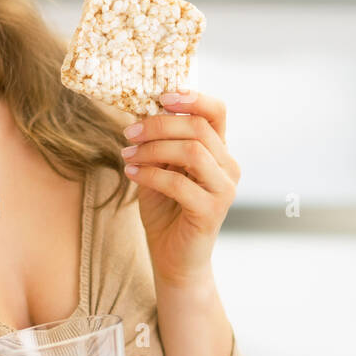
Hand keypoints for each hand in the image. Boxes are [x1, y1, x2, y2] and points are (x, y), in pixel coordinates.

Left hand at [120, 89, 240, 289]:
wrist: (173, 258)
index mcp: (219, 151)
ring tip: (127, 155)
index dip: (192, 97)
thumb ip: (159, 142)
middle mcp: (228, 167)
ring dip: (152, 149)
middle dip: (159, 124)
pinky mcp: (212, 210)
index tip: (161, 96)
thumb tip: (140, 110)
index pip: (217, 111)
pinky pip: (179, 182)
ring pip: (191, 151)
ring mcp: (224, 189)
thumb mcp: (160, 168)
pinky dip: (150, 174)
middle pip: (199, 127)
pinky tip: (131, 173)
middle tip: (129, 133)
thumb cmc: (166, 211)